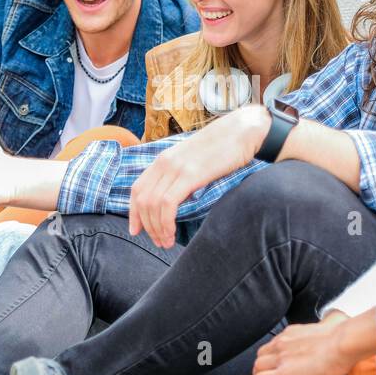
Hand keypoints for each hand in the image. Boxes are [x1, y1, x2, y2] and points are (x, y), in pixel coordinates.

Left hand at [128, 105, 270, 247]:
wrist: (241, 132)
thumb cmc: (222, 148)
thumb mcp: (193, 161)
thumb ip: (180, 177)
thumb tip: (177, 199)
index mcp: (163, 159)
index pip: (137, 189)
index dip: (134, 212)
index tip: (136, 230)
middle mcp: (164, 162)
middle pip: (142, 200)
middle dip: (147, 226)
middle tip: (159, 242)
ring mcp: (175, 168)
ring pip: (152, 205)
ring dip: (157, 228)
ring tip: (166, 242)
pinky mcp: (189, 175)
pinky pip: (167, 204)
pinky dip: (166, 222)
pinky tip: (172, 233)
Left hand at [244, 312, 375, 374]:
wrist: (342, 344)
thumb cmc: (341, 341)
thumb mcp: (324, 334)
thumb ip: (317, 338)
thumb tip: (324, 336)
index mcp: (291, 334)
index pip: (272, 345)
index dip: (269, 356)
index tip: (272, 363)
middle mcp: (281, 344)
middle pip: (261, 355)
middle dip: (260, 365)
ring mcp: (280, 358)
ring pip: (257, 366)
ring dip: (257, 374)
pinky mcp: (282, 374)